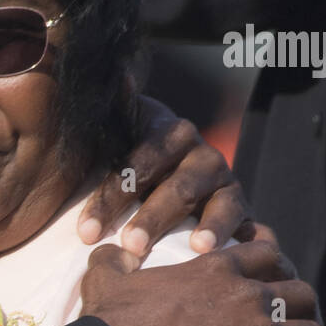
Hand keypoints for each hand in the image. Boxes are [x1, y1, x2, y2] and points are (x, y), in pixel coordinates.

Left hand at [79, 97, 253, 258]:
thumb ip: (119, 110)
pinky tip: (209, 251)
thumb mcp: (123, 134)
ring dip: (200, 227)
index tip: (86, 232)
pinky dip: (226, 232)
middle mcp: (199, 151)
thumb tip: (119, 74)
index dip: (111, 198)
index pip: (137, 164)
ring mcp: (222, 176)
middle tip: (129, 246)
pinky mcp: (238, 202)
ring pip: (207, 202)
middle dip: (150, 218)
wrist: (179, 174)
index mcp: (167, 131)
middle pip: (174, 187)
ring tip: (191, 247)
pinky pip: (236, 216)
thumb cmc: (137, 162)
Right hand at [79, 239, 325, 325]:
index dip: (276, 268)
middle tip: (290, 325)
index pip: (268, 254)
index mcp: (215, 269)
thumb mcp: (105, 281)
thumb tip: (116, 251)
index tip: (274, 282)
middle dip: (300, 309)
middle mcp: (247, 296)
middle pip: (301, 294)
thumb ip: (114, 259)